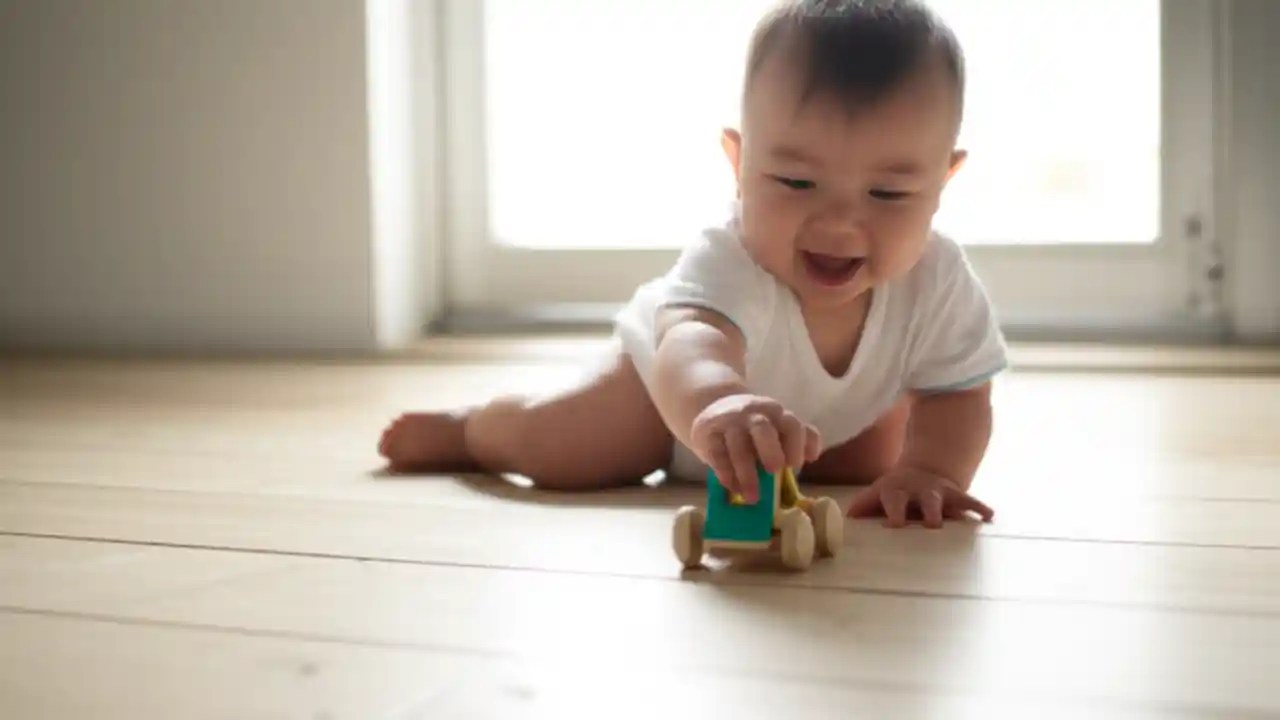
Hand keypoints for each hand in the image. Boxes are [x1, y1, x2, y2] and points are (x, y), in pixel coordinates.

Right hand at [689, 394, 821, 503]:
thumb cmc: (751, 428)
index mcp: (775, 414)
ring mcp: (729, 421)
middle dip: (771, 450)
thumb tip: (811, 457)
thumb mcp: (774, 427)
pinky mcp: (707, 432)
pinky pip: (717, 453)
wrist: (714, 408)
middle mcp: (753, 413)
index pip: (790, 424)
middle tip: (774, 471)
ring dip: (746, 473)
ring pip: (738, 444)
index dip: (796, 444)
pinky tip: (732, 488)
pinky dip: (726, 473)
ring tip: (752, 497)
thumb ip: (792, 440)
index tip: (795, 465)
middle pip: (763, 428)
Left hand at [846, 465, 993, 527]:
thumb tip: (846, 520)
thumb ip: (864, 505)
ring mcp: (940, 492)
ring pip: (949, 499)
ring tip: (960, 520)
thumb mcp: (879, 493)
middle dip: (928, 510)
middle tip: (931, 524)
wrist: (925, 469)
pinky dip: (980, 507)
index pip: (893, 499)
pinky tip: (990, 517)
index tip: (894, 525)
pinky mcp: (958, 495)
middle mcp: (920, 490)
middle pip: (925, 499)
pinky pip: (971, 500)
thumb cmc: (896, 491)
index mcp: (897, 491)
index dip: (893, 511)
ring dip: (953, 510)